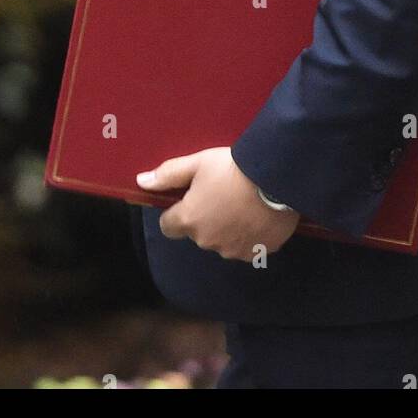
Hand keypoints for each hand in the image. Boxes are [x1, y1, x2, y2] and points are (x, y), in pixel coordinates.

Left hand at [136, 147, 299, 261]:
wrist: (276, 179)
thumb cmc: (232, 168)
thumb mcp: (198, 163)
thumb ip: (168, 174)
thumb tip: (141, 182)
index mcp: (189, 220)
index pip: (168, 226)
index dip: (176, 211)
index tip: (190, 197)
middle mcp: (207, 241)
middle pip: (197, 232)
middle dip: (205, 217)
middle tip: (221, 193)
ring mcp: (233, 251)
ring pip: (222, 241)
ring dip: (227, 228)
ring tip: (243, 203)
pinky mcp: (257, 254)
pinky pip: (246, 246)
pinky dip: (248, 234)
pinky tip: (258, 215)